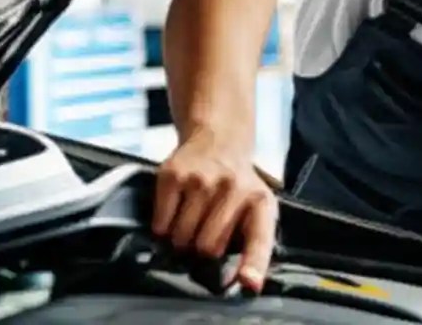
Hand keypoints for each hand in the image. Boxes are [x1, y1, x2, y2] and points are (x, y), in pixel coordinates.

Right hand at [152, 128, 276, 292]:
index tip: (247, 282)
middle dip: (201, 249)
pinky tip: (175, 211)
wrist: (218, 140)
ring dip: (181, 238)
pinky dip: (163, 226)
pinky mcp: (173, 174)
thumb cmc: (238, 184)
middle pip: (207, 247)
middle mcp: (234, 188)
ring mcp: (202, 180)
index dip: (252, 265)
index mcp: (260, 202)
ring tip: (191, 219)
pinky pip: (161, 223)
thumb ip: (253, 242)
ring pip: (182, 238)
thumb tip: (244, 282)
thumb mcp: (257, 207)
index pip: (258, 239)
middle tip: (204, 231)